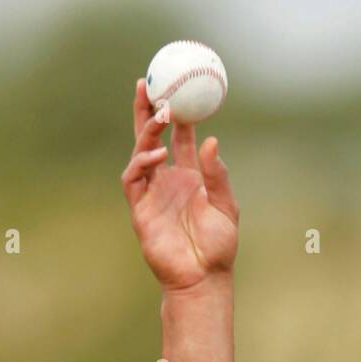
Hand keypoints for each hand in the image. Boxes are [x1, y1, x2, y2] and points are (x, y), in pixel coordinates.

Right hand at [121, 79, 238, 292]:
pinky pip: (134, 178)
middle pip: (152, 137)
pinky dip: (142, 162)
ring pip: (140, 152)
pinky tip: (156, 154)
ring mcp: (152, 193)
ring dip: (147, 131)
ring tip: (159, 115)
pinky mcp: (140, 208)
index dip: (179, 114)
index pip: (181, 138)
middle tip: (148, 82)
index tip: (180, 89)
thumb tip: (211, 141)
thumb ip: (217, 175)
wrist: (203, 279)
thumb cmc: (219, 248)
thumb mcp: (226, 207)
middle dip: (148, 110)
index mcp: (190, 177)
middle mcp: (168, 180)